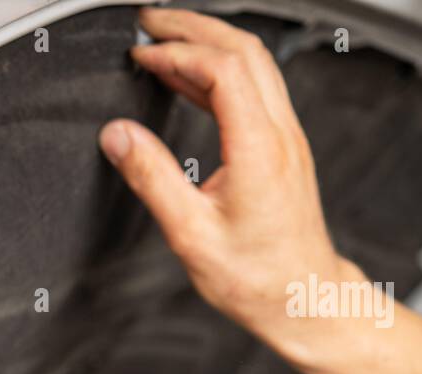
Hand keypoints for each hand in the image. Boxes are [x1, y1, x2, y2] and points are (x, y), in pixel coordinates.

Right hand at [99, 8, 362, 364]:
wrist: (303, 298)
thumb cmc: (257, 278)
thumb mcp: (189, 233)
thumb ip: (152, 177)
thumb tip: (118, 136)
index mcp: (258, 149)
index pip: (222, 69)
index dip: (178, 53)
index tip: (143, 55)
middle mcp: (281, 135)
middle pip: (244, 49)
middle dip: (193, 27)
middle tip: (151, 22)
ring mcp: (288, 138)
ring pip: (255, 64)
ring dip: (210, 43)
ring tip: (167, 41)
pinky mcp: (285, 149)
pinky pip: (256, 89)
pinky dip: (221, 72)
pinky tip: (192, 81)